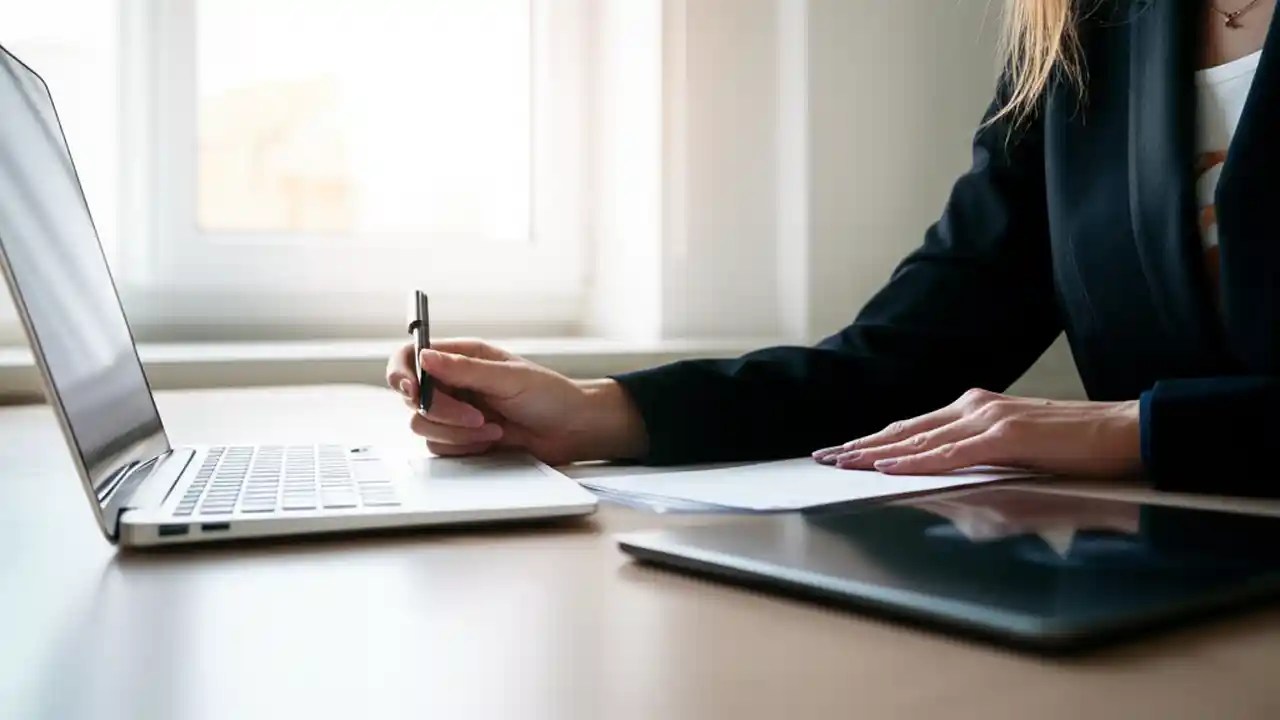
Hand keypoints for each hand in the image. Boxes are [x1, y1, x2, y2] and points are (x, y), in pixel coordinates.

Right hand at [385, 339, 647, 464]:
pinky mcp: (460, 439)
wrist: (571, 431)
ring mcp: (454, 412)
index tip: (412, 391)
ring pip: (423, 425)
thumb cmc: (549, 395)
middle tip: (478, 418)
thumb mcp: (510, 378)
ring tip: (493, 429)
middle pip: (413, 397)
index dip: (402, 373)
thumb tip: (426, 357)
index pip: (410, 356)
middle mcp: (452, 383)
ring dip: (457, 433)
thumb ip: (466, 370)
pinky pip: (439, 447)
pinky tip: (493, 441)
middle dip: (442, 413)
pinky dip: (464, 448)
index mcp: (461, 357)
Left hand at [811, 388, 1141, 476]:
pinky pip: (950, 453)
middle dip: (861, 444)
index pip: (914, 427)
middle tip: (824, 457)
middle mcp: (975, 406)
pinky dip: (916, 461)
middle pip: (906, 429)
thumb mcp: (1015, 454)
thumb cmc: (1075, 447)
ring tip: (843, 463)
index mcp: (976, 408)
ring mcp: (989, 418)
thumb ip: (978, 460)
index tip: (842, 451)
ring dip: (876, 452)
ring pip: (919, 438)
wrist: (1127, 432)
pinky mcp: (1006, 436)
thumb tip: (943, 480)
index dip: (875, 439)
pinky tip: (888, 468)